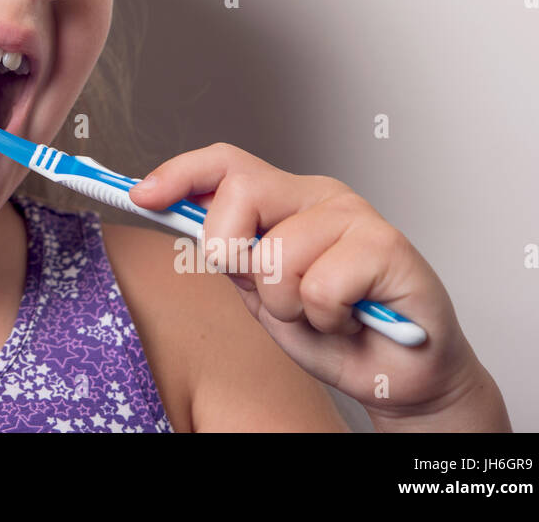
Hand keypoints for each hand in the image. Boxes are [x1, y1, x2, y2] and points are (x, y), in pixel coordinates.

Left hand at [128, 143, 510, 430]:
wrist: (396, 375)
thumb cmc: (331, 330)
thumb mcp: (261, 292)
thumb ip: (228, 253)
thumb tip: (175, 214)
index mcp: (286, 199)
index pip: (225, 164)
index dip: (179, 173)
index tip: (141, 196)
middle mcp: (319, 196)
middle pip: (240, 192)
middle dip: (231, 253)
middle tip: (268, 291)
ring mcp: (355, 216)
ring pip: (277, 253)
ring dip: (288, 306)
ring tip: (319, 314)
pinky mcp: (388, 246)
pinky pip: (320, 285)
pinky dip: (325, 319)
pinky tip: (349, 320)